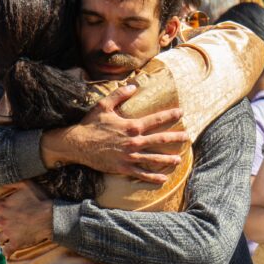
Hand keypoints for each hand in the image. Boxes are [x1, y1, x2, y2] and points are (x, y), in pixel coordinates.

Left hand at [0, 182, 52, 254]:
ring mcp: (9, 233)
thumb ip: (13, 182)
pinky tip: (8, 251)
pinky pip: (7, 251)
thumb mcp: (26, 185)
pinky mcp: (17, 243)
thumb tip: (4, 177)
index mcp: (2, 206)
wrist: (51, 217)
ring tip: (3, 237)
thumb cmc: (40, 200)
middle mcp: (2, 220)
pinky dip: (7, 252)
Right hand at [40, 84, 189, 183]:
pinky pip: (141, 174)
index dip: (169, 116)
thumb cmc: (90, 124)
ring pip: (154, 159)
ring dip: (168, 159)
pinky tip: (163, 178)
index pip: (155, 120)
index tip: (181, 113)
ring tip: (179, 159)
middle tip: (188, 137)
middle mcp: (133, 142)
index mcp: (131, 126)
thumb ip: (120, 94)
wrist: (76, 144)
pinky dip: (153, 176)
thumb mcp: (104, 105)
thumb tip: (133, 85)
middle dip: (176, 138)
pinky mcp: (123, 168)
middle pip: (160, 140)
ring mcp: (129, 157)